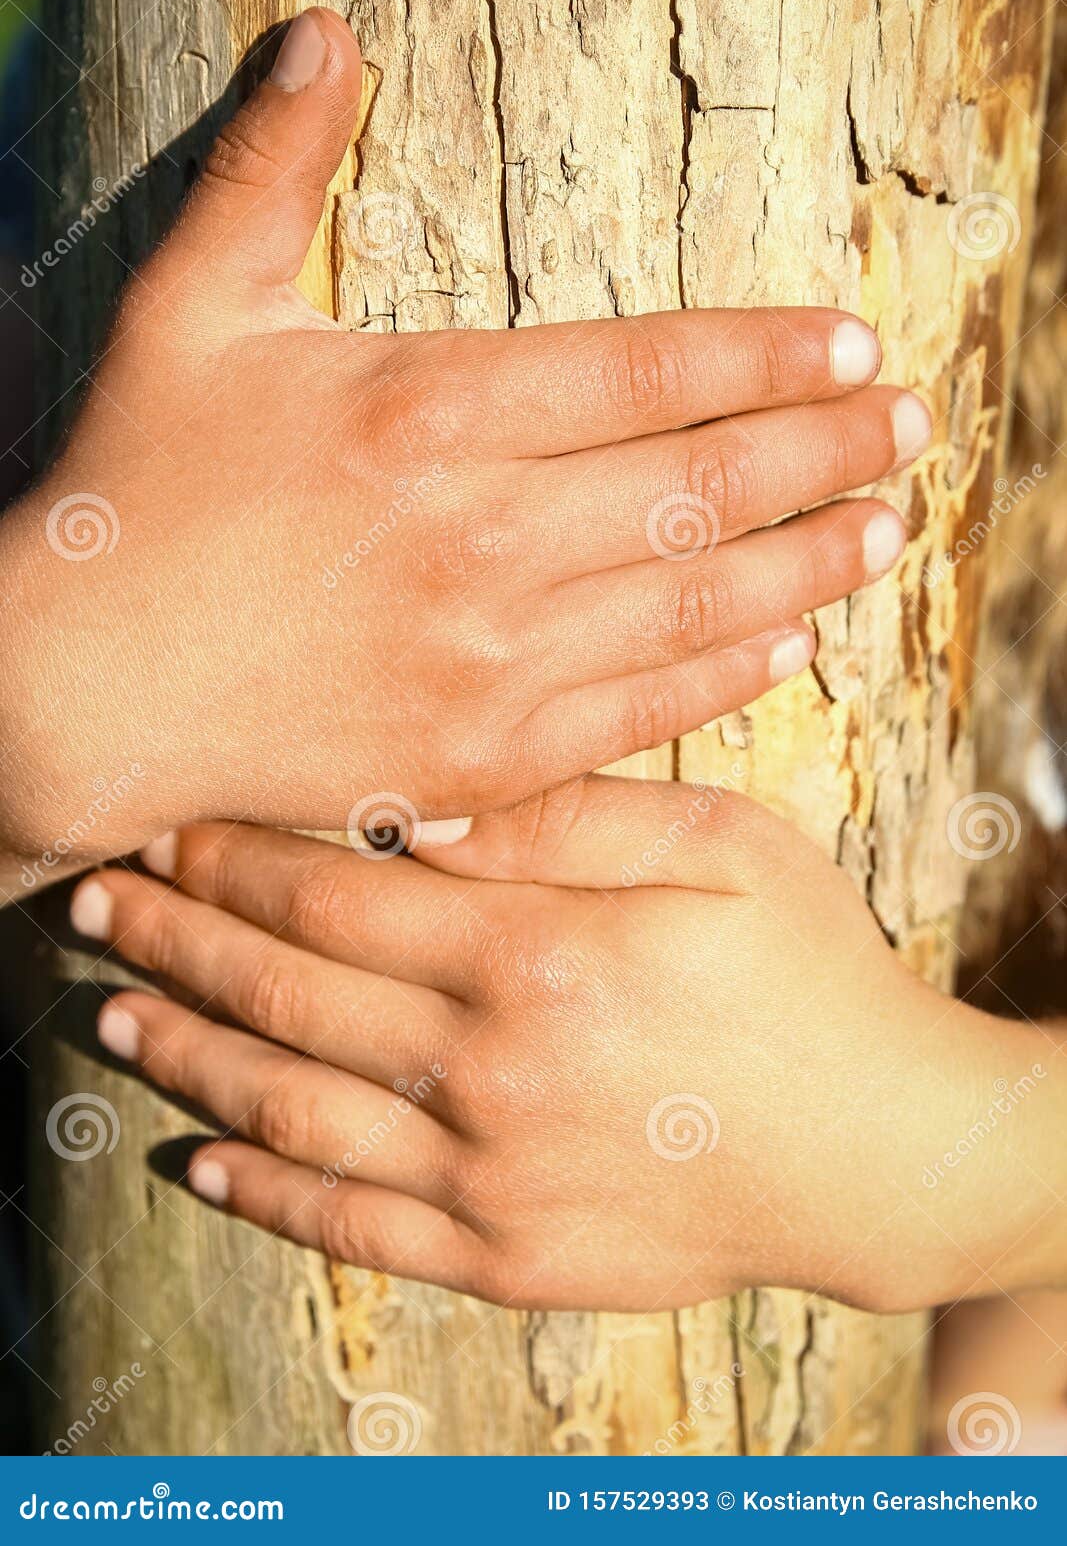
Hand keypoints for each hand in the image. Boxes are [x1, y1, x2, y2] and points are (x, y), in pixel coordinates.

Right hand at [2, 6, 926, 884]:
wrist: (78, 685)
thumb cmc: (135, 490)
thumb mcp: (185, 309)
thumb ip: (268, 171)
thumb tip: (321, 35)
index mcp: (427, 408)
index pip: (651, 369)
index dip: (770, 353)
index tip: (854, 343)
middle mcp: (483, 533)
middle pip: (704, 484)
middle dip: (827, 449)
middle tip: (911, 429)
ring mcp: (490, 655)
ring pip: (695, 598)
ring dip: (808, 561)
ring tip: (883, 527)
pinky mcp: (481, 752)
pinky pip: (639, 707)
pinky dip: (727, 673)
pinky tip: (790, 644)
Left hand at [75, 781, 1065, 1313]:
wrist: (885, 1155)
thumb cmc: (811, 974)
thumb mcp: (721, 848)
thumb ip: (567, 820)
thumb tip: (417, 806)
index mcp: (539, 952)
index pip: (333, 893)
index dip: (232, 857)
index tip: (169, 824)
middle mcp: (491, 1071)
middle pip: (287, 993)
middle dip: (176, 939)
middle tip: (98, 899)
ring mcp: (490, 1178)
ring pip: (290, 1110)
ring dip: (191, 1053)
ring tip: (115, 1012)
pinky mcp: (505, 1256)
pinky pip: (352, 1229)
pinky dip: (263, 1194)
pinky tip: (201, 1158)